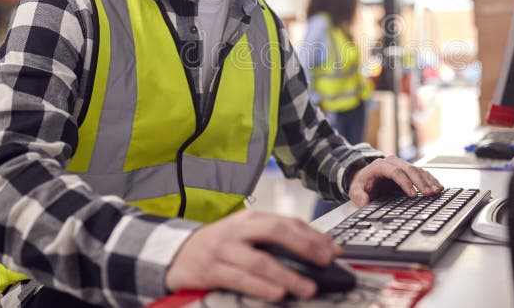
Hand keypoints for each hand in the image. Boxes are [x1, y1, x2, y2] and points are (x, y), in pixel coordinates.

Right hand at [165, 209, 340, 300]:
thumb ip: (273, 239)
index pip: (288, 222)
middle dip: (305, 247)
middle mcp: (239, 229)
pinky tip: (277, 294)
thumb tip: (314, 250)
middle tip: (326, 262)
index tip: (335, 250)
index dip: (314, 235)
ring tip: (308, 287)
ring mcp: (224, 249)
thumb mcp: (246, 234)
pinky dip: (260, 287)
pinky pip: (240, 279)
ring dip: (287, 275)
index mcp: (252, 218)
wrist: (178, 252)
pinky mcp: (211, 270)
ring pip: (260, 261)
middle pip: (276, 232)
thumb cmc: (221, 244)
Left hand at [348, 155, 443, 205]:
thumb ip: (358, 196)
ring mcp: (402, 164)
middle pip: (410, 169)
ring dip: (428, 181)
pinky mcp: (408, 170)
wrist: (365, 175)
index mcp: (380, 165)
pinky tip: (437, 187)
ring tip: (436, 191)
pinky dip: (430, 180)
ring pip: (418, 170)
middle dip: (420, 182)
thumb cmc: (362, 183)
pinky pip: (422, 172)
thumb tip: (364, 202)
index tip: (413, 195)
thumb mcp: (355, 189)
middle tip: (429, 194)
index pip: (395, 173)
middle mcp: (393, 162)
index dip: (405, 183)